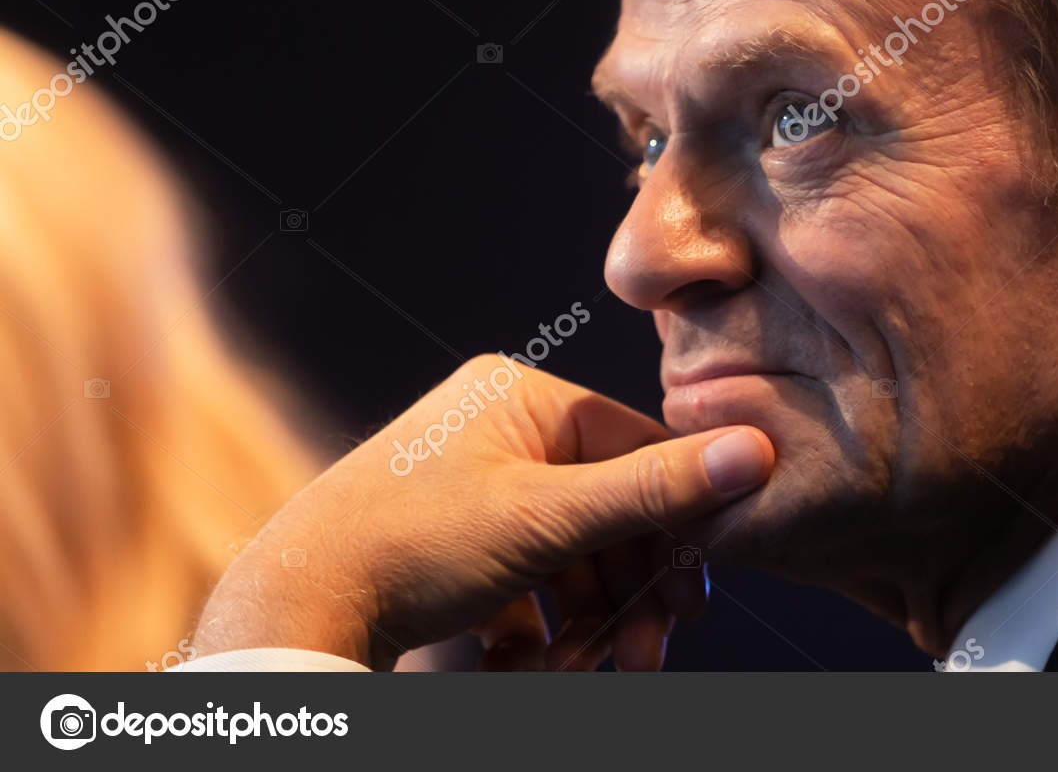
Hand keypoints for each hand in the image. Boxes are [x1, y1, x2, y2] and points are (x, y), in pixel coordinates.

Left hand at [192, 354, 773, 670]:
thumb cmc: (411, 545)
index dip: (677, 520)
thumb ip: (655, 490)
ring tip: (600, 669)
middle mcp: (499, 425)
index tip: (698, 590)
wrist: (293, 608)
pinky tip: (534, 664)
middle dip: (631, 587)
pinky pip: (525, 571)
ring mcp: (473, 478)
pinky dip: (540, 621)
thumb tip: (756, 450)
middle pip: (606, 506)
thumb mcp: (548, 520)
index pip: (637, 445)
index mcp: (521, 395)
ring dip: (592, 615)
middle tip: (650, 650)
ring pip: (569, 548)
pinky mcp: (453, 530)